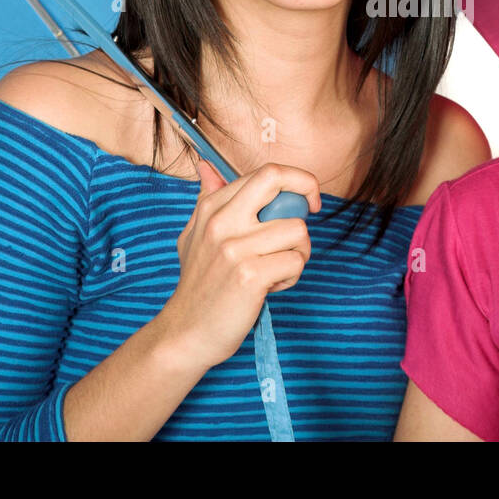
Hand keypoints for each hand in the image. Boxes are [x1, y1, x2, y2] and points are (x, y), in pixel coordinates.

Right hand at [157, 159, 320, 372]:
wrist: (186, 332)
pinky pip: (295, 262)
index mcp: (212, 208)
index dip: (295, 179)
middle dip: (307, 189)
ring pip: (297, 230)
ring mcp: (235, 248)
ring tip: (278, 269)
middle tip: (312, 211)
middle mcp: (222, 222)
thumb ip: (207, 199)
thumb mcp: (193, 235)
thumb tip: (206, 166)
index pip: (265, 172)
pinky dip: (291, 277)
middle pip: (277, 179)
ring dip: (299, 253)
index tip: (304, 199)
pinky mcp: (250, 275)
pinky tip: (271, 287)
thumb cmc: (198, 284)